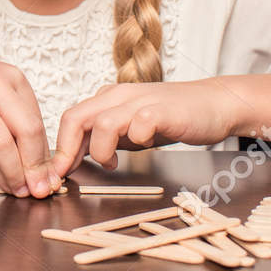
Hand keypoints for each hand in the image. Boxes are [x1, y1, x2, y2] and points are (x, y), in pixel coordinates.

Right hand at [0, 45, 56, 197]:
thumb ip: (13, 111)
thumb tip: (37, 154)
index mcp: (10, 76)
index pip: (37, 121)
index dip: (45, 154)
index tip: (49, 174)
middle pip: (27, 131)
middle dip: (36, 166)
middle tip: (40, 188)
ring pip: (2, 144)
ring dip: (14, 173)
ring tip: (20, 189)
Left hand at [50, 79, 243, 178]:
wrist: (214, 104)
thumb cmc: (171, 118)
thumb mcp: (130, 128)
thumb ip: (105, 138)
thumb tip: (77, 157)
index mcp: (108, 99)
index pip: (71, 119)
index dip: (60, 148)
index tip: (55, 173)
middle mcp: (119, 96)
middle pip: (75, 117)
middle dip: (65, 150)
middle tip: (66, 174)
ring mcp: (140, 101)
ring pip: (102, 122)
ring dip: (100, 149)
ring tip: (112, 162)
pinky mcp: (163, 110)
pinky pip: (139, 123)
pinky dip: (135, 138)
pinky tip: (143, 145)